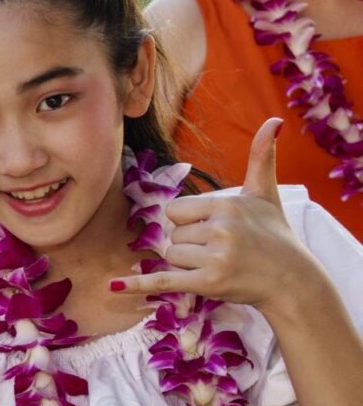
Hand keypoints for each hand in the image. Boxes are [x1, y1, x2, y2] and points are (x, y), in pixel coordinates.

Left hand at [110, 119, 309, 310]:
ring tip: (220, 265)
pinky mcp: (208, 283)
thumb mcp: (266, 194)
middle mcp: (220, 230)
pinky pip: (163, 280)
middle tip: (223, 250)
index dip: (189, 222)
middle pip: (172, 235)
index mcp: (226, 205)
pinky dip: (137, 284)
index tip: (216, 229)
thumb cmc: (274, 235)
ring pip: (170, 256)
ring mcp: (215, 258)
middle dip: (190, 245)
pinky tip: (113, 284)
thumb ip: (262, 157)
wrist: (292, 280)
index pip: (175, 211)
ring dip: (187, 264)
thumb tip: (273, 121)